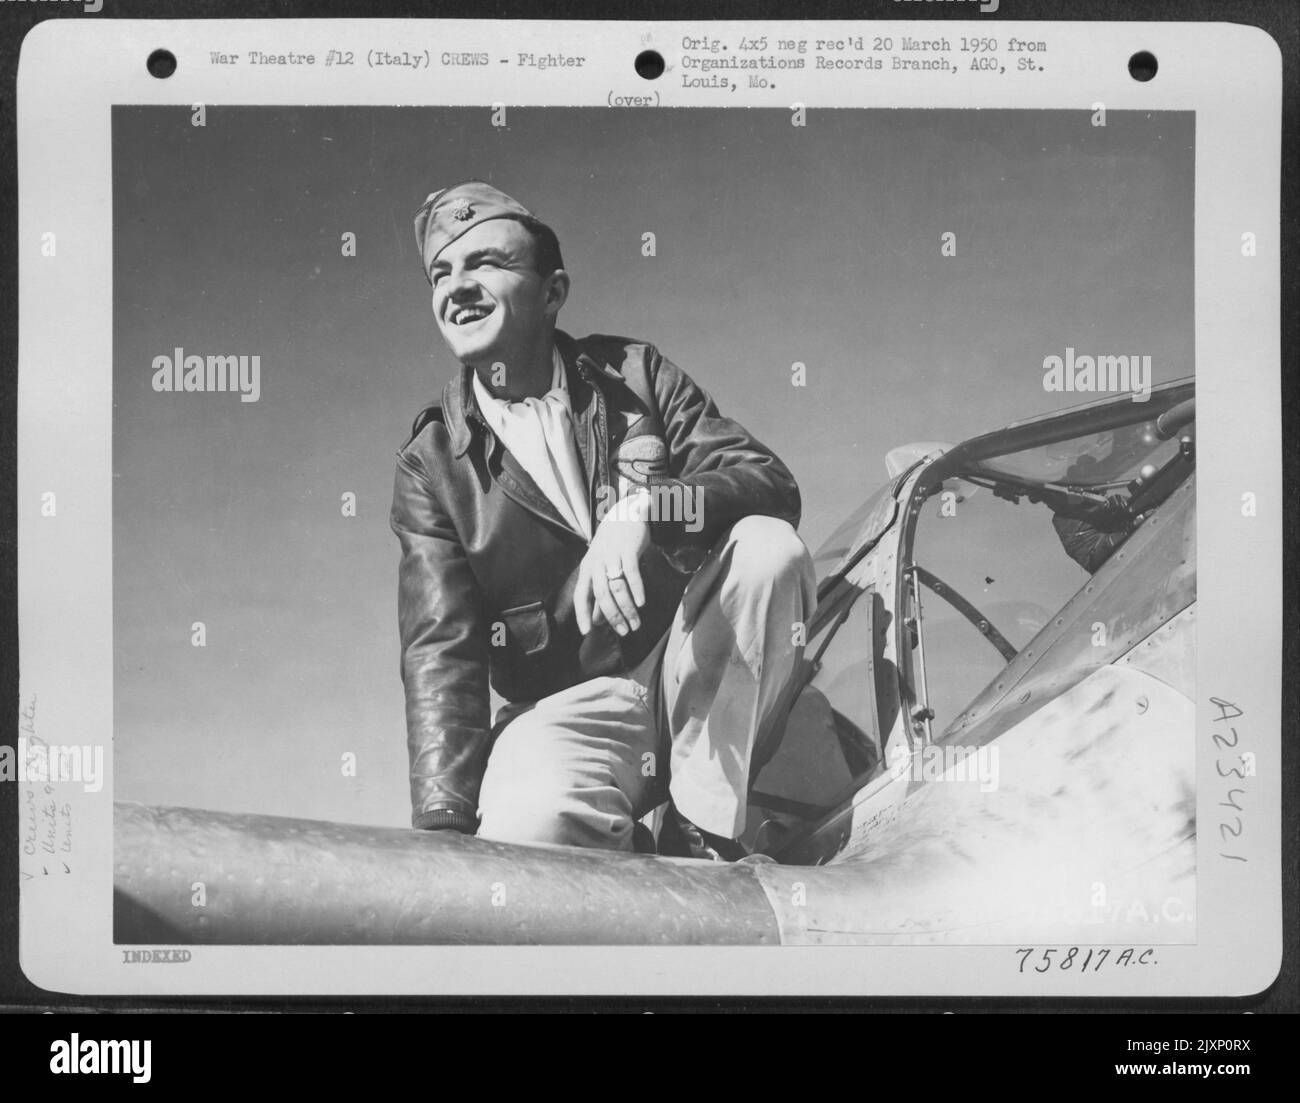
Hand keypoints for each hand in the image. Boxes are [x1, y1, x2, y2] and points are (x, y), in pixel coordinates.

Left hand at [574, 491, 651, 635]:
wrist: (626, 513)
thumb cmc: (613, 545)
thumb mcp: (602, 567)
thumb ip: (599, 594)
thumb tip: (596, 621)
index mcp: (587, 568)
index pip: (580, 594)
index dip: (581, 614)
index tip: (586, 632)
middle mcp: (597, 562)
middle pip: (601, 594)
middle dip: (612, 616)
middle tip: (623, 632)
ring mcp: (612, 555)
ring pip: (617, 587)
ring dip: (627, 608)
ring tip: (636, 624)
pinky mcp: (628, 549)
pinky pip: (631, 572)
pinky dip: (636, 589)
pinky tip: (641, 603)